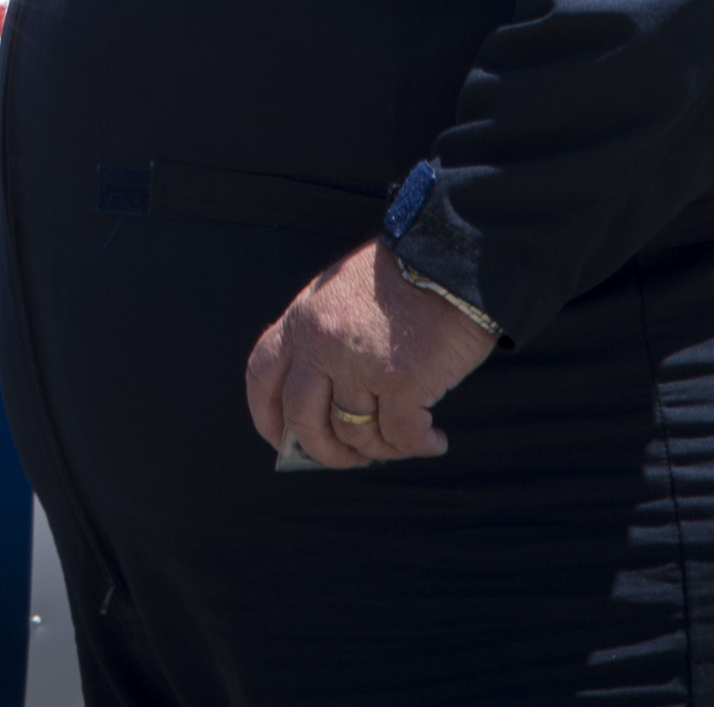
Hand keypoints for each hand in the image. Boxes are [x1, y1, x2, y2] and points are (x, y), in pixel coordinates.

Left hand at [244, 241, 495, 469]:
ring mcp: (359, 364)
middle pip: (303, 419)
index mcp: (301, 321)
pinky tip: (434, 442)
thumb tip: (328, 407)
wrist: (452, 255)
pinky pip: (402, 436)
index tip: (283, 441)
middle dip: (323, 450)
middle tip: (350, 458)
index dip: (268, 417)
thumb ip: (323, 339)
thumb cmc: (404, 275)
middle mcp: (321, 345)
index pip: (261, 378)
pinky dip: (418, 446)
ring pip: (356, 433)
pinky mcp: (401, 380)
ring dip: (381, 449)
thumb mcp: (340, 294)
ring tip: (404, 442)